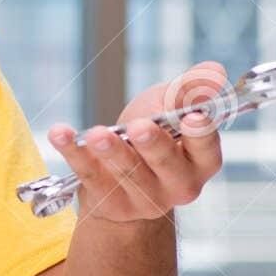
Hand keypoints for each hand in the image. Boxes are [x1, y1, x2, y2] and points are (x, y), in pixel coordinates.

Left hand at [45, 61, 226, 223]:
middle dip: (153, 144)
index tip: (192, 116)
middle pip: (166, 164)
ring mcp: (144, 198)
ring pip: (128, 173)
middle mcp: (179, 184)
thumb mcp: (171, 104)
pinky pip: (89, 175)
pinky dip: (73, 152)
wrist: (119, 178)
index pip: (206, 148)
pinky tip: (60, 134)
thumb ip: (192, 88)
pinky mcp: (110, 203)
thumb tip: (215, 73)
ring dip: (112, 151)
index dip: (201, 133)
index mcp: (202, 161)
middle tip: (139, 127)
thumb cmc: (152, 133)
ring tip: (98, 133)